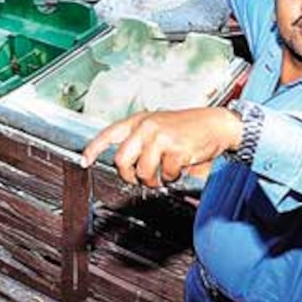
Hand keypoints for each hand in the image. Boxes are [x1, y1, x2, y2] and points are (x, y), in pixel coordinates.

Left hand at [81, 108, 241, 188]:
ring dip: (154, 180)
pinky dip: (173, 177)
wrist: (216, 124)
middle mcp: (147, 126)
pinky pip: (166, 174)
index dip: (94, 149)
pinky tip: (179, 167)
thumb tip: (126, 164)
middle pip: (122, 160)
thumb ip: (141, 140)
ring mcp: (160, 137)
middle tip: (139, 179)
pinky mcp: (175, 149)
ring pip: (143, 172)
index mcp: (139, 120)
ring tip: (164, 174)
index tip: (85, 161)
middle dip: (130, 175)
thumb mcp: (159, 126)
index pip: (109, 133)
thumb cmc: (188, 128)